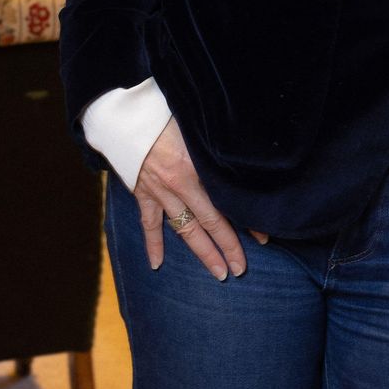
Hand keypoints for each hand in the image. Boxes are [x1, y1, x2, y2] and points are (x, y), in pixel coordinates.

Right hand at [133, 115, 249, 279]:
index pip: (227, 201)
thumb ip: (216, 148)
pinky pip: (149, 223)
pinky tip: (156, 264)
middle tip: (241, 269)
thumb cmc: (165, 115)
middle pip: (210, 222)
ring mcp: (160, 192)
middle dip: (228, 247)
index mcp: (197, 167)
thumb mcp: (198, 128)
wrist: (125, 116)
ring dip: (202, 252)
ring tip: (218, 273)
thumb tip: (244, 159)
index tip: (263, 238)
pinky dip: (153, 244)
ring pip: (185, 229)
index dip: (247, 221)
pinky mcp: (142, 193)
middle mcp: (180, 185)